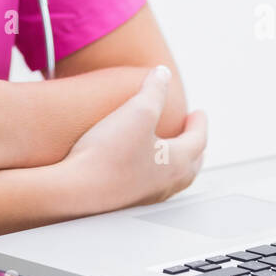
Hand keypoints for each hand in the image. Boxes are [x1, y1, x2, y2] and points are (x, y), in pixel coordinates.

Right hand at [63, 66, 206, 211]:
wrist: (76, 190)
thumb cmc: (109, 153)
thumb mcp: (137, 110)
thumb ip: (154, 90)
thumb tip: (163, 73)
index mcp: (176, 162)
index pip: (198, 140)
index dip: (199, 123)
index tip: (199, 113)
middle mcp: (165, 183)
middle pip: (190, 165)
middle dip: (194, 147)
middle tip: (192, 135)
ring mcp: (145, 196)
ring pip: (171, 180)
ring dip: (176, 163)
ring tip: (168, 152)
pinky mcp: (124, 201)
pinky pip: (150, 186)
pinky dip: (154, 174)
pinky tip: (138, 168)